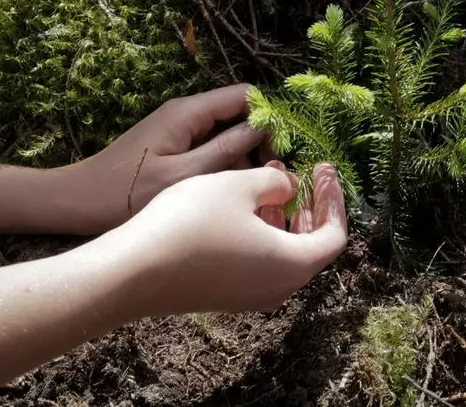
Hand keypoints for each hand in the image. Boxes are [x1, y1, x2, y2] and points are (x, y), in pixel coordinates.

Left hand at [64, 84, 267, 233]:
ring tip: (248, 191)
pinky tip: (225, 192)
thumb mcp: (182, 177)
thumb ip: (225, 150)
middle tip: (268, 180)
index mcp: (187, 112)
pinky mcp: (171, 145)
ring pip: (226, 132)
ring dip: (242, 157)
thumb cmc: (123, 194)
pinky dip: (223, 164)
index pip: (245, 95)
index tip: (279, 153)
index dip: (269, 118)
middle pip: (238, 113)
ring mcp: (177, 129)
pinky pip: (209, 145)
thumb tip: (261, 130)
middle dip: (259, 141)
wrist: (74, 202)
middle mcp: (185, 113)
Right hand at [115, 161, 347, 313]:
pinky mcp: (225, 296)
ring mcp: (250, 297)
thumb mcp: (239, 186)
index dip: (333, 198)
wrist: (130, 272)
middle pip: (312, 247)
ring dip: (284, 216)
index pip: (334, 234)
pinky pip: (259, 263)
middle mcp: (278, 288)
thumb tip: (288, 187)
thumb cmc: (191, 224)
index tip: (324, 169)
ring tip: (272, 180)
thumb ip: (275, 182)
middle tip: (305, 173)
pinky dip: (263, 232)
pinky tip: (243, 205)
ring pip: (283, 254)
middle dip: (311, 207)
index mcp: (293, 264)